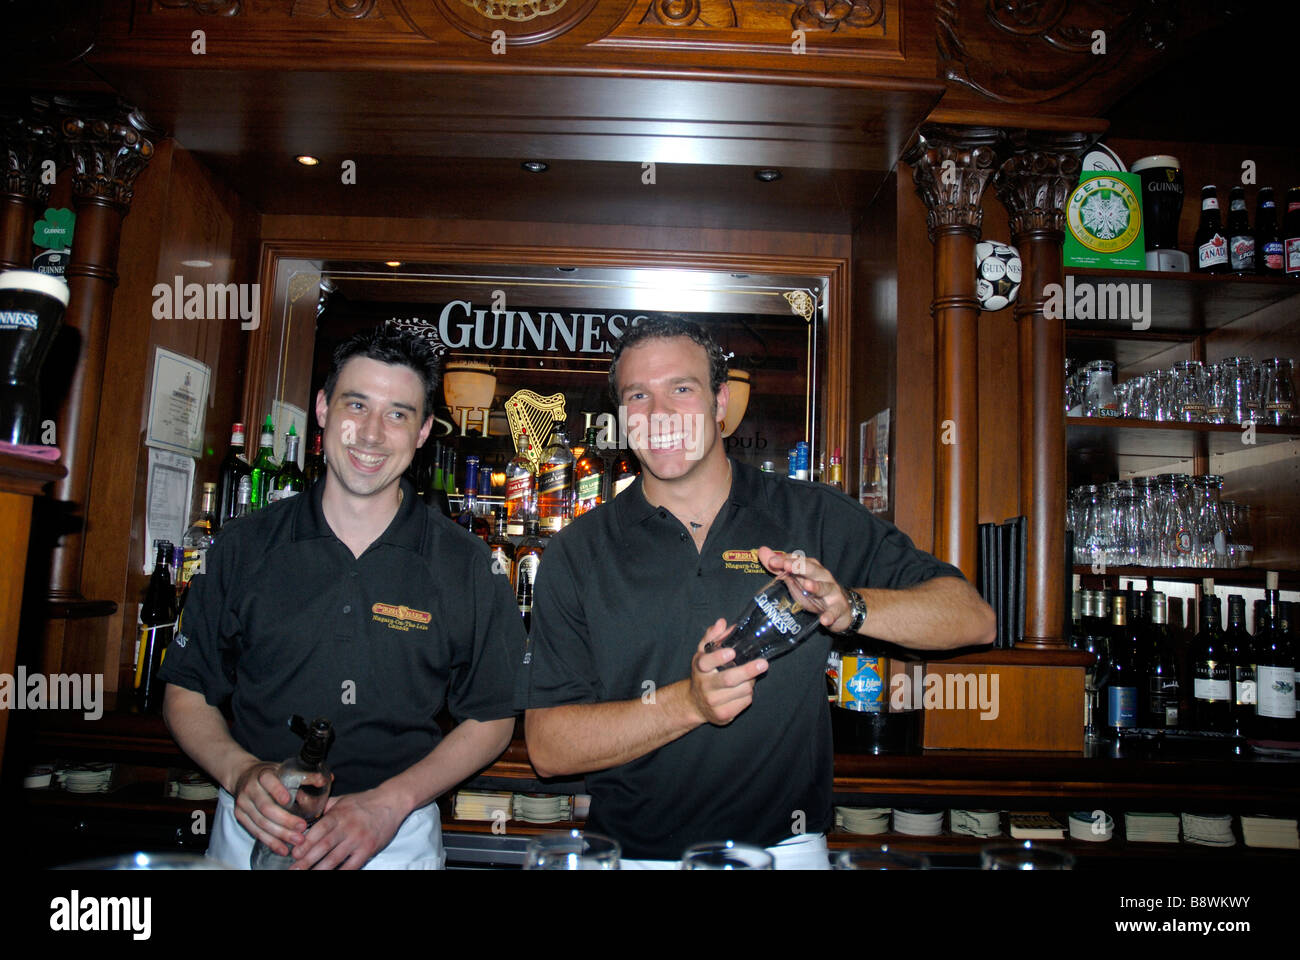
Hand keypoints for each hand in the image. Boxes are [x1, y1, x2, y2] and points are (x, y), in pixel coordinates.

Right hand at [231, 760, 305, 856]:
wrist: (243, 777)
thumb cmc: (269, 774)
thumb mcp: (284, 769)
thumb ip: (304, 775)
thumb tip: (327, 779)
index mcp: (262, 774)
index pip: (268, 781)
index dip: (277, 790)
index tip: (288, 800)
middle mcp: (250, 789)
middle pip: (266, 807)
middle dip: (285, 820)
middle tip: (302, 827)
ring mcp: (243, 804)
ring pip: (261, 823)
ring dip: (279, 834)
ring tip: (296, 841)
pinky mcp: (240, 816)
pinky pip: (255, 832)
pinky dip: (270, 841)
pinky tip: (282, 848)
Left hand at [289, 788, 407, 869]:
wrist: (391, 803)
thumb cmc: (364, 802)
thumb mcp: (342, 800)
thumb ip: (323, 807)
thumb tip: (302, 808)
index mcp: (339, 814)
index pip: (320, 829)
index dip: (306, 842)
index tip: (294, 853)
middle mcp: (348, 827)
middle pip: (324, 846)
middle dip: (307, 860)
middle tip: (294, 869)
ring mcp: (359, 839)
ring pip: (335, 858)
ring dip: (320, 869)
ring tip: (308, 875)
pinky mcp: (368, 849)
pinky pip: (352, 865)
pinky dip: (341, 872)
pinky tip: (332, 875)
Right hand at [688, 618, 767, 726]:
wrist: (694, 703)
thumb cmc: (704, 673)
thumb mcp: (703, 653)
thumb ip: (712, 636)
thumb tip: (722, 622)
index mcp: (700, 668)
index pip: (706, 662)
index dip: (718, 657)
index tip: (731, 652)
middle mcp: (704, 686)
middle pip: (729, 679)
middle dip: (748, 671)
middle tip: (763, 663)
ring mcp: (713, 702)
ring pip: (742, 690)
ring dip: (750, 682)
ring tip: (749, 677)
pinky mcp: (722, 715)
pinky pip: (745, 702)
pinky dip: (748, 695)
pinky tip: (742, 690)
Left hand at [757, 546, 855, 633]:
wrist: (841, 609)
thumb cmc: (814, 592)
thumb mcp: (796, 579)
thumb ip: (779, 567)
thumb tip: (762, 550)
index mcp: (811, 568)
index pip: (798, 560)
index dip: (785, 559)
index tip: (772, 561)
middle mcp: (822, 577)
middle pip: (812, 569)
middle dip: (800, 567)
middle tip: (788, 566)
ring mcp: (831, 592)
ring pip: (824, 587)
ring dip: (816, 587)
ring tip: (808, 587)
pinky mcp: (838, 608)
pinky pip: (834, 612)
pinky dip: (830, 615)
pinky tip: (824, 619)